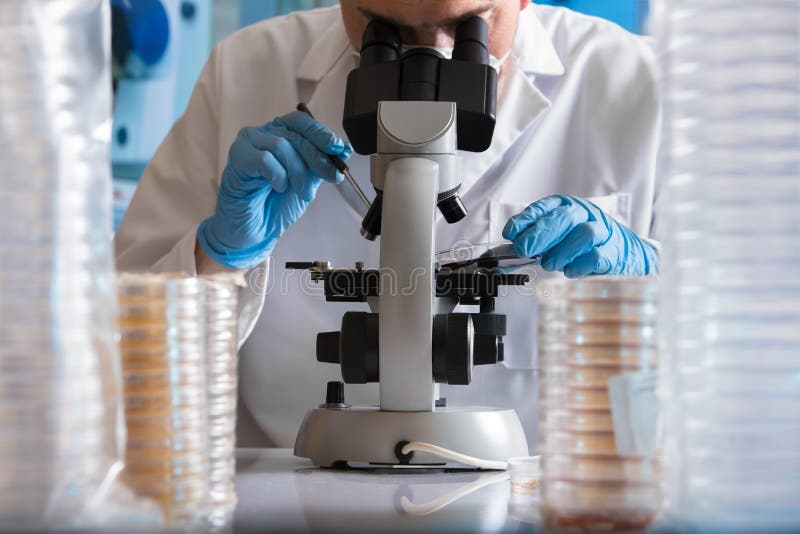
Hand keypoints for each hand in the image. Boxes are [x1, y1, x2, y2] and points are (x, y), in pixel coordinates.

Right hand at [197, 111, 351, 268]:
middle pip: (295, 134)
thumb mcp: (307, 181)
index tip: (339, 149)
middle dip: (318, 157)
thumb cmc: (276, 203)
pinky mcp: (238, 158)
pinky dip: (278, 175)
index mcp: (279, 134)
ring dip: (299, 172)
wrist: (256, 230)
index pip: (302, 122)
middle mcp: (263, 134)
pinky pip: (264, 159)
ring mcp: (248, 144)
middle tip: (332, 176)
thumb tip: (344, 149)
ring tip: (303, 192)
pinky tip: (278, 187)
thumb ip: (321, 164)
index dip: (323, 134)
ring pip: (281, 146)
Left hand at [502, 195, 657, 277]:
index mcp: (569, 207)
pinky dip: (580, 265)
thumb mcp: (559, 236)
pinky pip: (597, 257)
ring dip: (562, 251)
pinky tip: (570, 272)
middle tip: (524, 249)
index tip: (511, 233)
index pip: (545, 207)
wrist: (626, 252)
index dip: (526, 219)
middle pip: (565, 218)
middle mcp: (586, 215)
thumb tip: (511, 247)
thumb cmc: (584, 244)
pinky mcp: (613, 253)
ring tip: (549, 264)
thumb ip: (537, 239)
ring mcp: (603, 233)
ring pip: (584, 234)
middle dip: (540, 234)